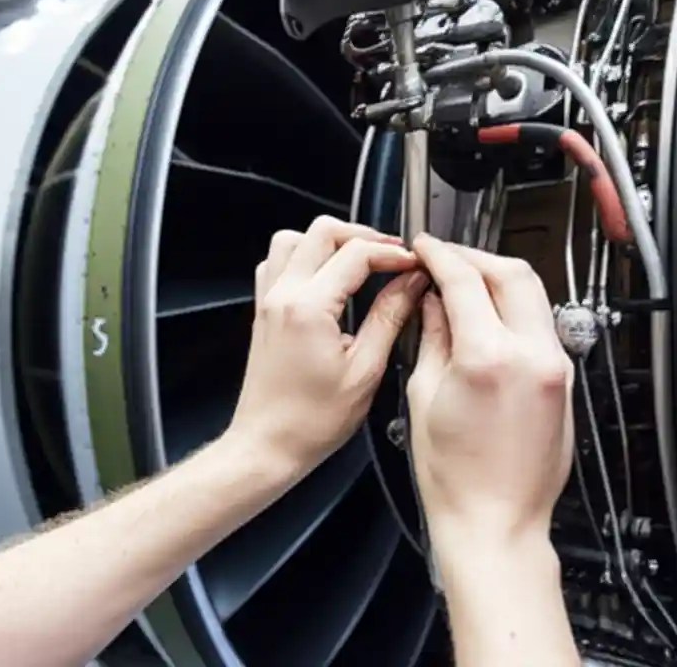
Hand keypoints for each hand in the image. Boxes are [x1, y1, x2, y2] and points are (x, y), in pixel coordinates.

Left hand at [228, 216, 429, 471]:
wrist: (267, 445)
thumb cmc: (311, 421)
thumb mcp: (366, 371)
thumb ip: (389, 318)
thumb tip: (411, 284)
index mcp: (309, 308)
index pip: (356, 254)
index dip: (392, 253)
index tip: (413, 265)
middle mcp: (283, 296)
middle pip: (322, 231)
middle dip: (362, 236)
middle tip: (392, 256)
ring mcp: (268, 302)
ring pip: (293, 239)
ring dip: (328, 242)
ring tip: (360, 261)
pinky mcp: (263, 313)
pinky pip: (276, 263)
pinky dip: (303, 258)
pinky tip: (326, 279)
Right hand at [406, 235, 573, 558]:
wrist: (495, 522)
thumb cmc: (455, 478)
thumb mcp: (425, 396)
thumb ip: (431, 336)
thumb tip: (431, 300)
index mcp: (489, 358)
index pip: (464, 280)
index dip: (439, 255)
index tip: (425, 246)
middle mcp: (532, 356)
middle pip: (510, 273)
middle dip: (473, 256)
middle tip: (444, 257)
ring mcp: (555, 367)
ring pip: (533, 294)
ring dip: (498, 278)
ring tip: (464, 284)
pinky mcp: (564, 381)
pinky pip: (541, 324)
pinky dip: (514, 308)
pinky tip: (487, 317)